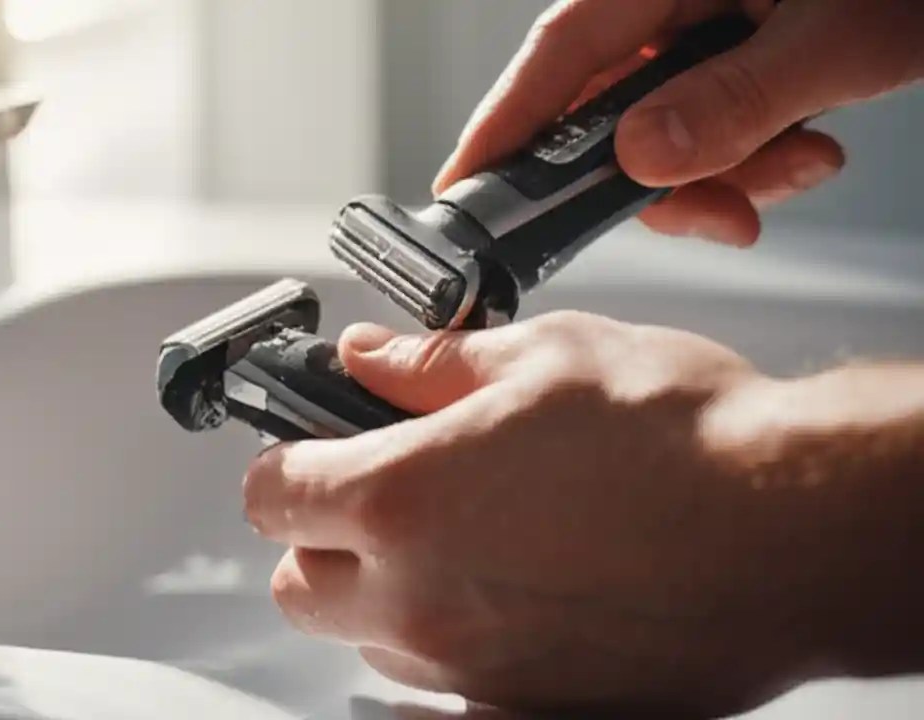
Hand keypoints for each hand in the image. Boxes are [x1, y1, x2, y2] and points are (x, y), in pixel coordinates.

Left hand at [243, 313, 923, 715]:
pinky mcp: (523, 710)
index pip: (270, 496)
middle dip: (323, 538)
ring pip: (368, 639)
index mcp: (401, 499)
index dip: (285, 462)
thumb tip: (370, 357)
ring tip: (469, 534)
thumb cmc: (687, 440)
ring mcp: (471, 670)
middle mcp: (419, 599)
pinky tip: (515, 590)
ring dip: (386, 591)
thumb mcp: (544, 357)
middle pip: (300, 585)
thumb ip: (429, 364)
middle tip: (384, 491)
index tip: (312, 449)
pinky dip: (451, 640)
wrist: (799, 531)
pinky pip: (443, 686)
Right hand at [435, 0, 923, 246]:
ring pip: (661, 135)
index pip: (557, 57)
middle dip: (665, 181)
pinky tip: (805, 149)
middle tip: (723, 215)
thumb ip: (737, 100)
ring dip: (727, 175)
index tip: (463, 195)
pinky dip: (750, 158)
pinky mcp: (727, 54)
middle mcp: (665, 2)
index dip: (503, 130)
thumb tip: (638, 160)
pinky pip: (705, 128)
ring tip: (802, 163)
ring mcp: (697, 29)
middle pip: (609, 112)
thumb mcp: (835, 38)